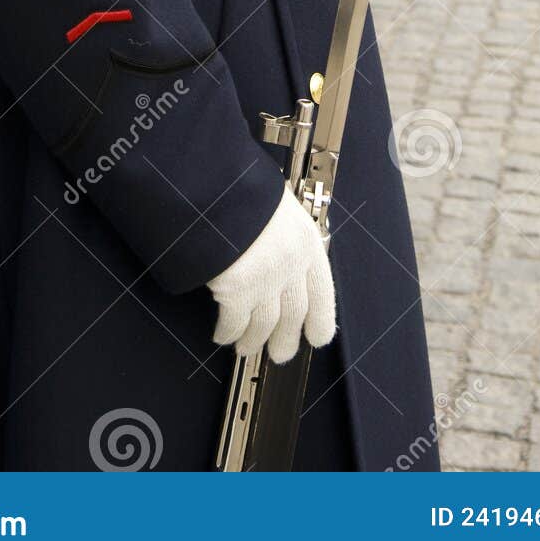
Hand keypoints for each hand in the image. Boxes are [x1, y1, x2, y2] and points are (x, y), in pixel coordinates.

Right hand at [207, 182, 335, 363]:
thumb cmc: (243, 188)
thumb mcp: (277, 207)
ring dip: (253, 342)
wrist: (217, 186)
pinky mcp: (236, 290)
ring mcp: (265, 280)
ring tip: (246, 348)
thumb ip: (283, 235)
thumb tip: (278, 254)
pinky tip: (223, 335)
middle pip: (294, 317)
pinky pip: (233, 323)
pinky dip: (228, 332)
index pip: (322, 293)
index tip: (317, 336)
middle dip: (286, 342)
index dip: (321, 321)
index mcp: (306, 242)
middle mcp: (291, 266)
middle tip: (280, 354)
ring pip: (264, 326)